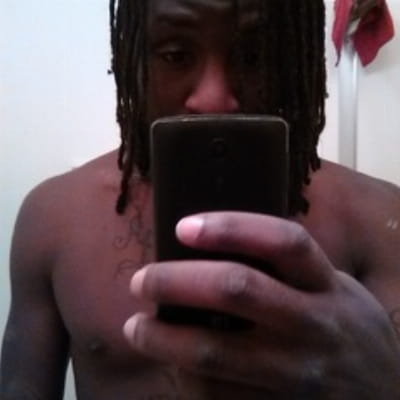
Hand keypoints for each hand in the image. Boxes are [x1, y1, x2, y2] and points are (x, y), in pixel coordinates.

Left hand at [124, 212, 399, 398]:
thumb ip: (290, 268)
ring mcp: (297, 375)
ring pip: (216, 353)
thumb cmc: (348, 329)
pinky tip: (170, 365)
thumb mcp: (335, 287)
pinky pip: (220, 395)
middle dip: (177, 281)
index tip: (184, 227)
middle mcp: (313, 325)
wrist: (388, 396)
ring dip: (164, 339)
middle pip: (237, 289)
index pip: (282, 241)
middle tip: (142, 279)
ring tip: (136, 327)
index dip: (231, 228)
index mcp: (326, 285)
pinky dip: (186, 378)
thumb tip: (221, 245)